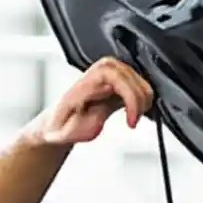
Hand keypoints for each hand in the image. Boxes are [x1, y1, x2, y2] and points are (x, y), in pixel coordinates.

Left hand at [35, 57, 153, 146]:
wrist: (59, 124)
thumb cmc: (62, 127)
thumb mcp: (69, 130)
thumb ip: (85, 116)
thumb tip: (104, 97)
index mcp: (84, 82)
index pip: (117, 77)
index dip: (130, 98)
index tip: (132, 118)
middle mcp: (98, 72)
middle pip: (133, 79)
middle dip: (139, 104)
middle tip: (132, 123)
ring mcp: (110, 73)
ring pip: (141, 82)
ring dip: (142, 103)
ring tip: (131, 119)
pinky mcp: (119, 79)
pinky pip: (141, 86)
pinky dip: (143, 101)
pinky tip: (133, 113)